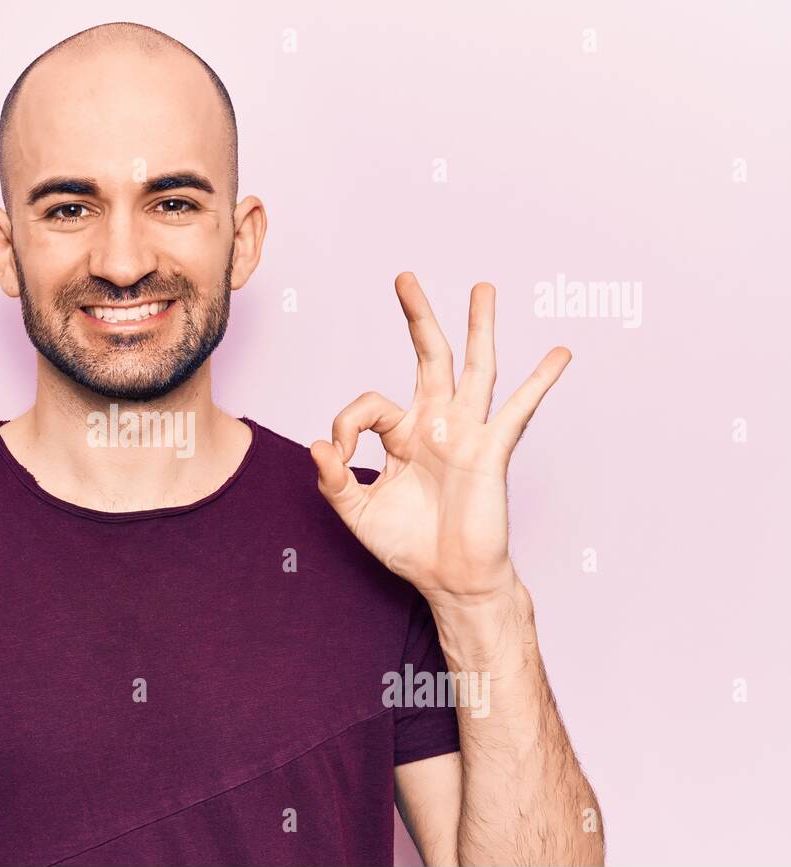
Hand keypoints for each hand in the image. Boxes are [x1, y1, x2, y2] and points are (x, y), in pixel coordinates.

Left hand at [310, 273, 569, 603]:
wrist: (449, 579)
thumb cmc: (408, 545)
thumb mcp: (357, 512)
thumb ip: (333, 480)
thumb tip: (315, 445)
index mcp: (401, 436)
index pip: (367, 406)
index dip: (342, 426)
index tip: (336, 457)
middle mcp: (435, 425)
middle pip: (429, 358)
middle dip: (417, 317)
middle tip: (404, 277)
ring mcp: (466, 434)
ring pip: (474, 369)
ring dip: (478, 328)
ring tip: (482, 288)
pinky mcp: (490, 451)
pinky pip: (516, 411)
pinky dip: (539, 381)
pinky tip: (559, 354)